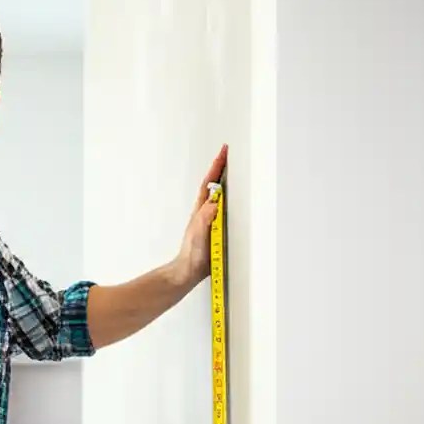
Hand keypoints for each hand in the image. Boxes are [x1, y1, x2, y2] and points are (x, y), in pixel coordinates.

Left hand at [172, 144, 227, 286]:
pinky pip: (224, 208)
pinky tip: (235, 200)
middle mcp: (204, 212)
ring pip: (219, 196)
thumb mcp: (200, 235)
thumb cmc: (193, 256)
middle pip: (214, 186)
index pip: (210, 184)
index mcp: (201, 211)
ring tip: (234, 170)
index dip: (217, 167)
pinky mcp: (214, 229)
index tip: (224, 152)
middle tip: (229, 155)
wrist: (188, 272)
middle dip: (221, 169)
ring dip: (225, 182)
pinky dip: (230, 199)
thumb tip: (214, 202)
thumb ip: (206, 219)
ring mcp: (209, 220)